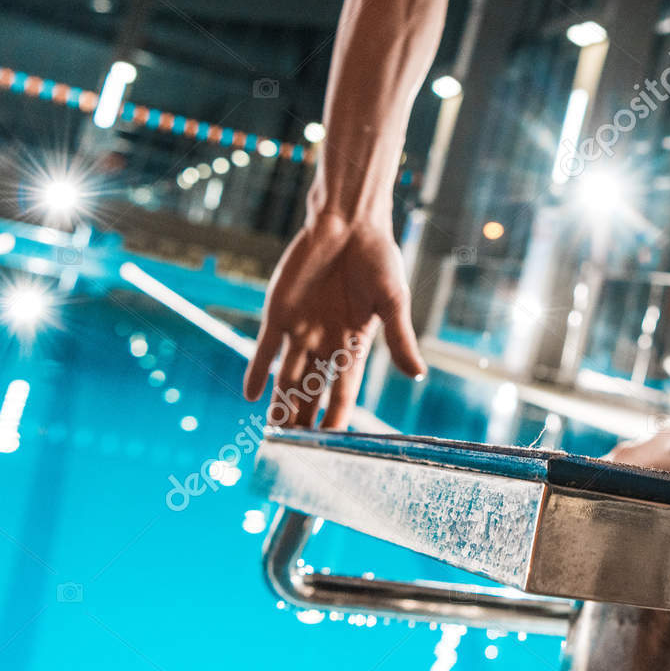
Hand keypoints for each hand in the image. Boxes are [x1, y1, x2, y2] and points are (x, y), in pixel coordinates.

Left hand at [243, 211, 425, 428]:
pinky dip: (257, 371)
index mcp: (354, 344)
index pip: (344, 391)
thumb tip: (418, 374)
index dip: (337, 416)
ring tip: (275, 433)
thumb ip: (400, 339)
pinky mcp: (278, 313)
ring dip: (280, 404)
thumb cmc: (378, 259)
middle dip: (304, 418)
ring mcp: (299, 329)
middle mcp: (325, 343)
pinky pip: (264, 349)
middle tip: (297, 447)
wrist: (349, 223)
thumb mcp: (393, 301)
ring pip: (286, 377)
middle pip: (311, 390)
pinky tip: (251, 395)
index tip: (332, 442)